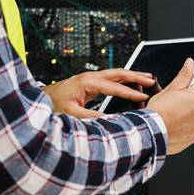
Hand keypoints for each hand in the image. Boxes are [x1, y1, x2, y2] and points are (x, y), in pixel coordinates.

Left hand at [42, 68, 157, 118]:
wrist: (41, 99)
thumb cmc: (53, 105)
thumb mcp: (72, 114)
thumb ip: (92, 117)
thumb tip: (111, 121)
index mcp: (87, 82)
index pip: (114, 87)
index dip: (130, 92)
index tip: (143, 97)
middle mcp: (90, 77)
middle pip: (118, 73)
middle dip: (136, 76)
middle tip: (152, 80)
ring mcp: (90, 78)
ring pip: (115, 74)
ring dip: (131, 76)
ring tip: (146, 78)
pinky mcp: (89, 82)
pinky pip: (110, 78)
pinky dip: (123, 80)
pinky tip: (130, 83)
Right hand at [146, 58, 193, 154]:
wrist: (153, 132)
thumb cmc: (161, 111)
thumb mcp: (171, 88)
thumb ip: (185, 74)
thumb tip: (191, 63)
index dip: (185, 88)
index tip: (178, 93)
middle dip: (188, 101)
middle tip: (173, 104)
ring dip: (188, 113)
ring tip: (173, 115)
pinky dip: (187, 125)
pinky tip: (176, 124)